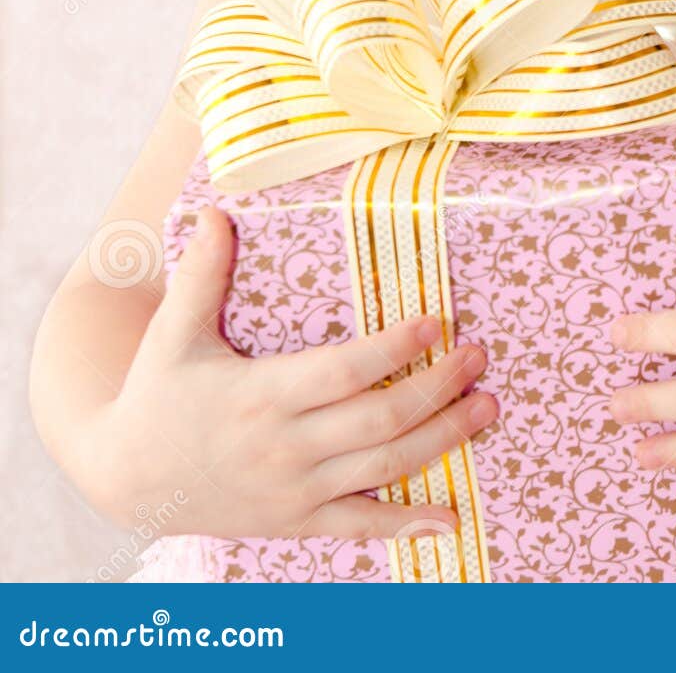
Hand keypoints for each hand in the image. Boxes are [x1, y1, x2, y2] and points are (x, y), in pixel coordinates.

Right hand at [88, 205, 497, 538]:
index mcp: (261, 395)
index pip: (342, 371)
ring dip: (441, 439)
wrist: (126, 479)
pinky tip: (451, 518)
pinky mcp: (295, 521)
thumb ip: (202, 273)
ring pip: (382, 468)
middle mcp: (284, 446)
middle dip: (438, 389)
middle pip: (378, 420)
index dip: (393, 350)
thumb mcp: (174, 333)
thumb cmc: (157, 394)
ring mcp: (293, 490)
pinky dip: (407, 526)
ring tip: (486, 408)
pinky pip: (359, 526)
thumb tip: (215, 211)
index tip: (437, 322)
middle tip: (479, 358)